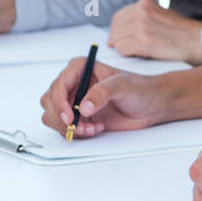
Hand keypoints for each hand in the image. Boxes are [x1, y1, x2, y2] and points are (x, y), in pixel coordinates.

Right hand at [38, 56, 171, 136]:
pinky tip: (96, 128)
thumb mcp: (123, 86)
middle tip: (79, 127)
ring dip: (69, 127)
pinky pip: (65, 127)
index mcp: (81, 68)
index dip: (59, 103)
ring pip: (53, 117)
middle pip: (49, 102)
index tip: (70, 117)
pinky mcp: (80, 116)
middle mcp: (74, 83)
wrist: (152, 105)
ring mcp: (75, 100)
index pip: (58, 85)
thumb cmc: (141, 89)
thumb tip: (83, 107)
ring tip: (92, 128)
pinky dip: (77, 132)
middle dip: (61, 118)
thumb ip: (102, 93)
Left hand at [108, 0, 201, 64]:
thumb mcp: (160, 14)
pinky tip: (136, 54)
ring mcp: (141, 26)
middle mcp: (141, 12)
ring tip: (132, 51)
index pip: (119, 16)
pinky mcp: (143, 42)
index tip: (117, 36)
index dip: (116, 29)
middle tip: (118, 46)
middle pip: (115, 27)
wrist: (197, 40)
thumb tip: (124, 27)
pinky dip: (126, 53)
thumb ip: (143, 16)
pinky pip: (122, 48)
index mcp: (145, 3)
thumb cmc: (182, 31)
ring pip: (117, 38)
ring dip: (121, 46)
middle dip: (115, 38)